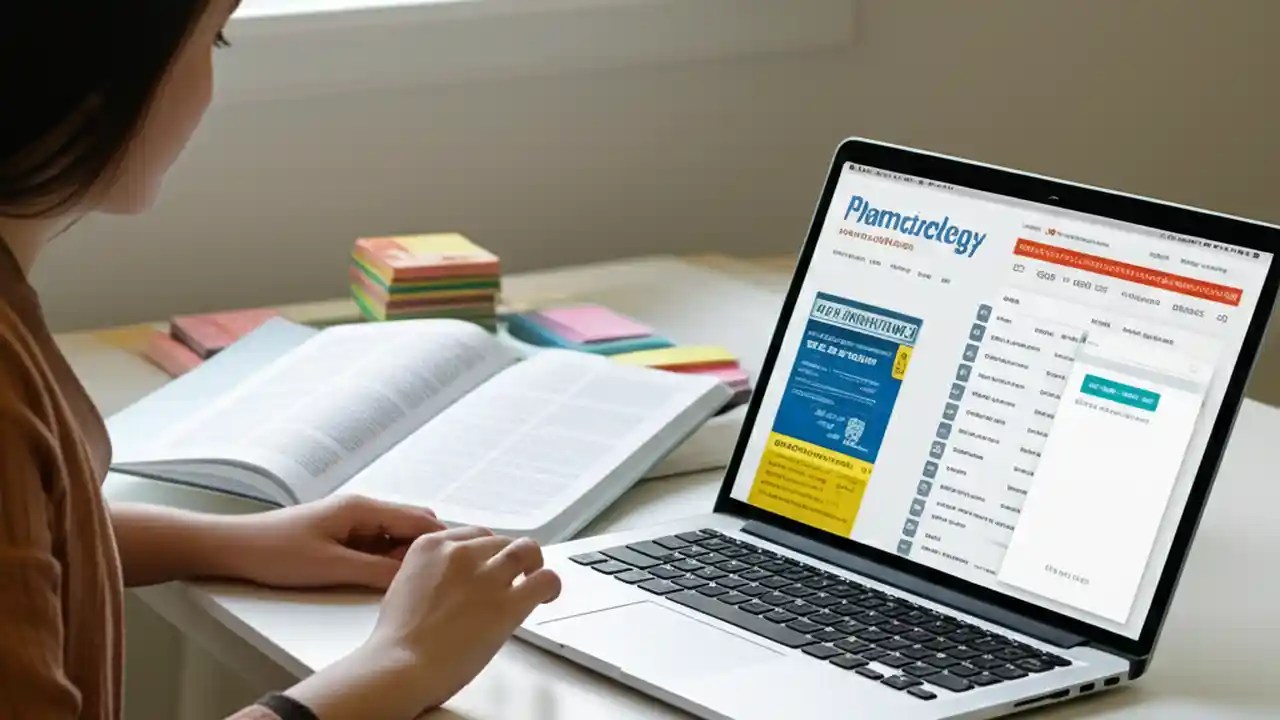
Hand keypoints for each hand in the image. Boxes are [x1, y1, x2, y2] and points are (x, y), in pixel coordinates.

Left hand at [222, 495, 444, 589]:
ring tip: (424, 581)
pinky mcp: (341, 535)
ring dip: (408, 556)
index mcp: (363, 508)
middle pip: (412, 525)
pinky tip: (392, 579)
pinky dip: (389, 559)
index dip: (445, 539)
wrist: (233, 547)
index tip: (467, 558)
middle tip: (446, 576)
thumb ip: (375, 573)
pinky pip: (377, 545)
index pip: (419, 519)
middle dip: (430, 548)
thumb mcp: (331, 567)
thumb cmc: (275, 552)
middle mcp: (361, 509)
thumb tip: (414, 579)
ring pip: (395, 537)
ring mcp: (351, 522)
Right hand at [287, 526, 561, 718]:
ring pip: (526, 550)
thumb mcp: (405, 586)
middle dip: (508, 557)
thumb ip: (433, 573)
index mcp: (431, 546)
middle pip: (500, 540)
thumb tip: (452, 581)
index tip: (491, 562)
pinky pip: (544, 579)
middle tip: (514, 575)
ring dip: (533, 563)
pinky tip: (546, 596)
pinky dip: (550, 584)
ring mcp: (486, 575)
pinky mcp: (507, 603)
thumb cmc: (397, 639)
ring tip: (534, 579)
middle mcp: (461, 553)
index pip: (473, 534)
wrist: (400, 666)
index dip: (487, 550)